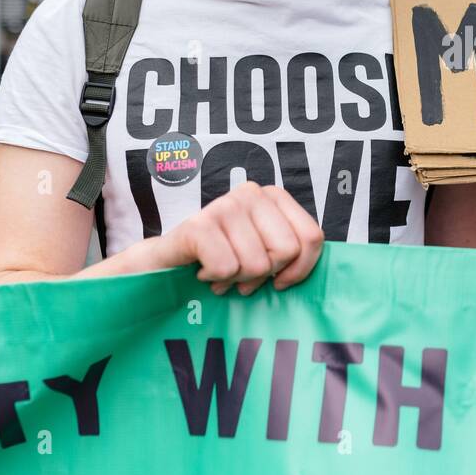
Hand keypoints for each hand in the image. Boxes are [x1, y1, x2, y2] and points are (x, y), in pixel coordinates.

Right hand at [150, 181, 323, 294]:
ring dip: (236, 280)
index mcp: (273, 196)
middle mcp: (250, 193)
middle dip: (264, 275)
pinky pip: (228, 268)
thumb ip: (292, 252)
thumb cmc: (221, 261)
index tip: (279, 281)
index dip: (300, 269)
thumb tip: (311, 267)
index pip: (312, 237)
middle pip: (286, 251)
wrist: (163, 265)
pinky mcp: (198, 225)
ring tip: (220, 272)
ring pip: (256, 264)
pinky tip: (203, 271)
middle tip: (241, 275)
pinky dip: (214, 280)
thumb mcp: (264, 252)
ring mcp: (223, 205)